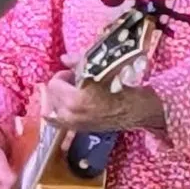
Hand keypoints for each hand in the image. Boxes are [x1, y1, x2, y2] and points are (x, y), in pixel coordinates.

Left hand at [41, 70, 165, 135]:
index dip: (62, 75)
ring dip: (56, 98)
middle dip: (59, 86)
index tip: (73, 73)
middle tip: (71, 80)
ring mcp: (75, 125)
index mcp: (77, 100)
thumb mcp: (103, 70)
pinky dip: (58, 111)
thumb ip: (80, 63)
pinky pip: (57, 122)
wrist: (140, 111)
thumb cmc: (126, 89)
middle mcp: (73, 115)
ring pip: (50, 111)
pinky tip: (69, 104)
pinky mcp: (80, 130)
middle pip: (50, 97)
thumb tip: (64, 58)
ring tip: (69, 92)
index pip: (54, 85)